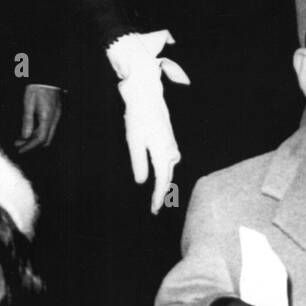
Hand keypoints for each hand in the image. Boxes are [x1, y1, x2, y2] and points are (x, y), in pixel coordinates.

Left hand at [15, 84, 62, 153]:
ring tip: (22, 137)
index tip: (20, 150)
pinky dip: (39, 132)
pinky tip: (30, 129)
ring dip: (35, 138)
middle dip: (32, 144)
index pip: (40, 139)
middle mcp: (54, 119)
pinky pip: (48, 128)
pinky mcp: (56, 113)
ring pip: (47, 134)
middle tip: (19, 144)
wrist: (48, 75)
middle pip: (45, 140)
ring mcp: (57, 116)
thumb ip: (27, 120)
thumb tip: (25, 136)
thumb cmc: (37, 86)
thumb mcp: (28, 102)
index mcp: (47, 117)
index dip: (29, 146)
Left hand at [106, 31, 190, 214]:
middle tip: (154, 209)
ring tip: (157, 198)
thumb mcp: (134, 140)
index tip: (154, 210)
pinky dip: (164, 172)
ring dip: (164, 183)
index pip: (162, 181)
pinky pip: (168, 162)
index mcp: (162, 152)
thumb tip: (141, 181)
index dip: (158, 197)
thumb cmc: (138, 116)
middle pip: (167, 178)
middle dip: (162, 193)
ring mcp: (171, 145)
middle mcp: (170, 151)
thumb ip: (138, 162)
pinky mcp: (169, 141)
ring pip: (168, 170)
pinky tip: (160, 177)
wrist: (146, 94)